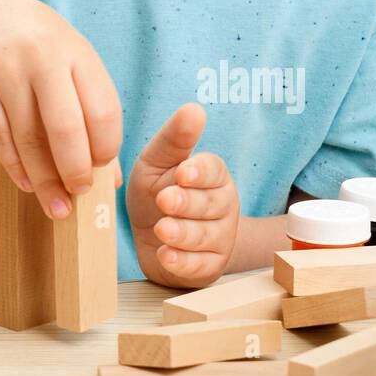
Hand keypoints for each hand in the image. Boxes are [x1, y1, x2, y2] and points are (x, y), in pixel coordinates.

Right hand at [0, 0, 122, 218]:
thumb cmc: (38, 47)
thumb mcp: (72, 63)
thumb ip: (93, 113)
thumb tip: (109, 180)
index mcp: (76, 53)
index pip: (102, 111)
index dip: (106, 149)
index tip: (101, 169)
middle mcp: (42, 59)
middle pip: (65, 128)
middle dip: (75, 170)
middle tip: (79, 194)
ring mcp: (5, 73)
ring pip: (28, 140)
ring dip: (44, 180)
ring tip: (56, 207)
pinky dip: (16, 168)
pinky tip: (28, 184)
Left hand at [126, 104, 238, 287]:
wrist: (153, 237)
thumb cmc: (157, 192)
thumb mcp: (157, 163)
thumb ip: (173, 140)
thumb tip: (193, 109)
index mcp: (212, 176)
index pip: (213, 171)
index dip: (199, 173)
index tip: (182, 172)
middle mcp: (222, 205)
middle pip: (210, 204)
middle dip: (187, 203)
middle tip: (165, 200)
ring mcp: (219, 237)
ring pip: (205, 236)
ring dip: (183, 233)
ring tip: (162, 230)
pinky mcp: (209, 266)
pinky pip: (200, 266)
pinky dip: (182, 262)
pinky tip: (166, 255)